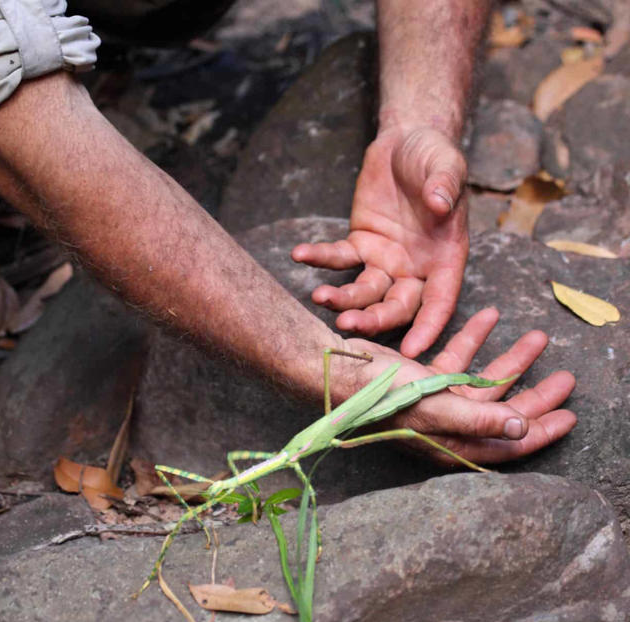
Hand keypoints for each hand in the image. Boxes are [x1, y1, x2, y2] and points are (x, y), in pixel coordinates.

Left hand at [292, 125, 468, 357]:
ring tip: (320, 297)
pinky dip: (319, 257)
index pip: (440, 302)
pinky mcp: (359, 244)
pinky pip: (338, 257)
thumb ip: (445, 185)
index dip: (428, 328)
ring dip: (343, 298)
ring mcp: (384, 260)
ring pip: (364, 292)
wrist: (406, 141)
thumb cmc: (435, 158)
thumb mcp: (447, 166)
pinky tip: (300, 254)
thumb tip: (439, 203)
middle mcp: (414, 269)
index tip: (411, 352)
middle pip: (396, 307)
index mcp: (444, 260)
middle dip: (374, 320)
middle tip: (348, 324)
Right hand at [344, 307, 575, 464]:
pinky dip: (473, 339)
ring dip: (510, 359)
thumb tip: (523, 429)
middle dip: (535, 393)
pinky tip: (488, 317)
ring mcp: (435, 401)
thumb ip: (480, 417)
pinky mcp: (422, 378)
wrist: (339, 368)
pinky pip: (457, 360)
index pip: (507, 443)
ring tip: (538, 336)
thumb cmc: (383, 393)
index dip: (541, 431)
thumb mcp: (435, 405)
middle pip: (502, 411)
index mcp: (453, 441)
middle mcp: (447, 425)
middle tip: (566, 377)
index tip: (570, 416)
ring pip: (483, 382)